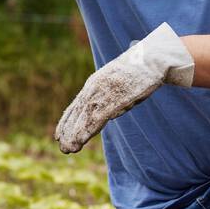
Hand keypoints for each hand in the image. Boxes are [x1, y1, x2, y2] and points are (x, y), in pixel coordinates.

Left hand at [55, 23, 194, 153]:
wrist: (150, 58)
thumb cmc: (138, 72)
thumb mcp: (119, 84)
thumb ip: (111, 98)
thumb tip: (109, 114)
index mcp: (94, 84)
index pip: (76, 106)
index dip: (67, 121)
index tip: (59, 135)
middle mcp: (94, 88)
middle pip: (77, 113)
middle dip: (68, 131)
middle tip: (62, 148)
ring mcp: (103, 93)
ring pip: (84, 118)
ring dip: (75, 135)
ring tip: (67, 149)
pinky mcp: (114, 99)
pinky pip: (96, 118)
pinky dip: (86, 131)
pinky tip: (79, 141)